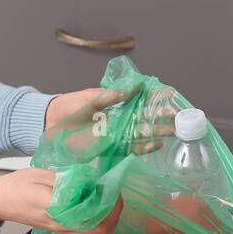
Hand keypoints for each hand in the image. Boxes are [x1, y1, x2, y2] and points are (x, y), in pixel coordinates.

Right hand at [0, 167, 122, 233]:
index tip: (109, 188)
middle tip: (113, 198)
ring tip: (108, 210)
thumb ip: (67, 181)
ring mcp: (61, 232)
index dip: (107, 202)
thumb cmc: (18, 185)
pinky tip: (97, 221)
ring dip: (107, 229)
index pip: (91, 214)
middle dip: (112, 216)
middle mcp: (61, 225)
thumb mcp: (42, 174)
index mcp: (56, 209)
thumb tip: (91, 183)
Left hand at [45, 86, 177, 154]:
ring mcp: (118, 134)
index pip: (144, 102)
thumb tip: (138, 85)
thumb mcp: (93, 97)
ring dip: (159, 133)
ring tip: (174, 131)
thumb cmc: (71, 107)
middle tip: (180, 118)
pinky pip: (131, 148)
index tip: (173, 98)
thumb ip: (115, 95)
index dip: (159, 101)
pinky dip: (144, 147)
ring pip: (143, 134)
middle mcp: (122, 119)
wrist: (52, 125)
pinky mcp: (112, 148)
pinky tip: (156, 144)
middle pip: (148, 119)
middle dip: (164, 119)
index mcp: (119, 103)